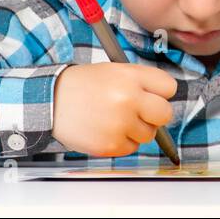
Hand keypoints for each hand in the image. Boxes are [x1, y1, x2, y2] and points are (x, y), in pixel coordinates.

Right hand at [51, 63, 176, 156]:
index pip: (169, 87)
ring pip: (149, 134)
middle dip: (155, 115)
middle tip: (140, 113)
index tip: (152, 96)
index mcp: (131, 76)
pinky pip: (131, 148)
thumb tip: (162, 100)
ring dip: (137, 130)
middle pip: (165, 114)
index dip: (161, 93)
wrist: (51, 101)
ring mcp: (120, 123)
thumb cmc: (83, 85)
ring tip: (116, 120)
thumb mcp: (114, 70)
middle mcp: (129, 99)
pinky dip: (122, 142)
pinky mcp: (110, 144)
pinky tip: (107, 130)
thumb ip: (141, 82)